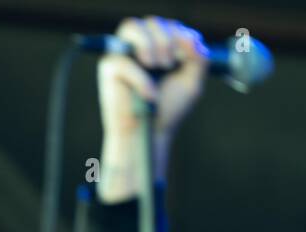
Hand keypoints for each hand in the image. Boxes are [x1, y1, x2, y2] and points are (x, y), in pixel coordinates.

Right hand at [97, 16, 208, 199]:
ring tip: (159, 67)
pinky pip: (123, 61)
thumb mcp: (192, 80)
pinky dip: (140, 78)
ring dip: (151, 43)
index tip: (186, 57)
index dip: (180, 35)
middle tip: (170, 65)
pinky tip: (149, 94)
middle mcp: (138, 48)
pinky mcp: (108, 70)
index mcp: (158, 48)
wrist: (150, 135)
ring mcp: (122, 56)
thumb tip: (188, 37)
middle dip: (166, 39)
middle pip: (151, 22)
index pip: (168, 25)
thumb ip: (197, 56)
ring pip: (131, 26)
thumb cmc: (168, 109)